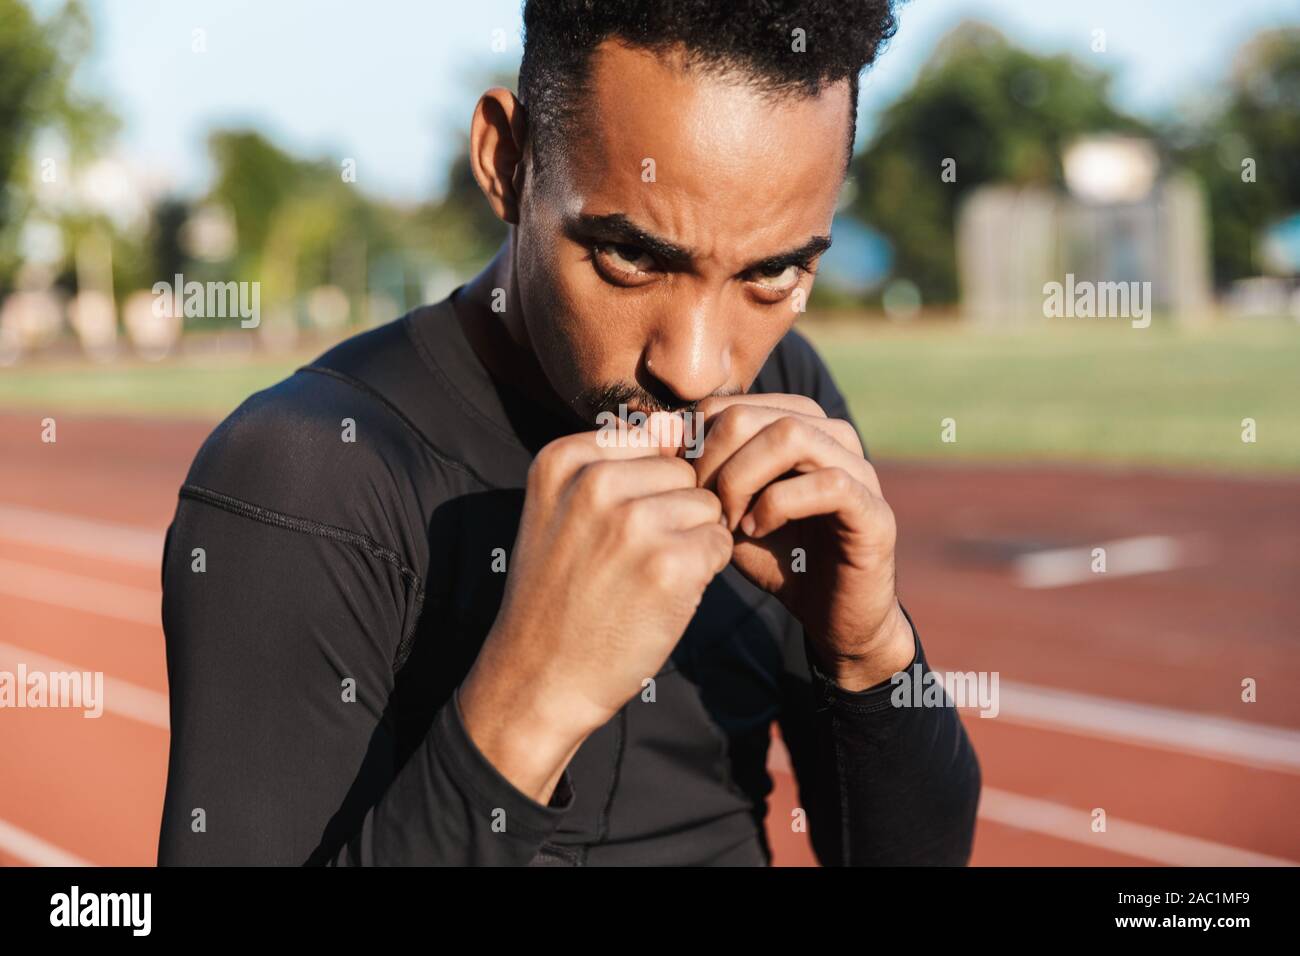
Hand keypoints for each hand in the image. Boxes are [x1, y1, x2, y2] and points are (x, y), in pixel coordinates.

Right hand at [459, 412, 732, 800]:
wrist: (538, 677)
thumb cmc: (559, 593)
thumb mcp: (560, 510)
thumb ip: (615, 460)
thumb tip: (676, 421)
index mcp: (562, 460)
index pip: (651, 442)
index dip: (646, 490)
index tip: (609, 532)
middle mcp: (595, 483)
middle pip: (684, 472)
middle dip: (673, 514)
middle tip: (628, 562)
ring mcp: (632, 523)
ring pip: (707, 506)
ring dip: (690, 543)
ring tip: (642, 579)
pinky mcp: (669, 564)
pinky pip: (720, 542)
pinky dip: (702, 573)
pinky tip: (661, 598)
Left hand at [691, 394, 913, 690]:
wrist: (832, 616)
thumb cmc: (776, 556)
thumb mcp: (725, 510)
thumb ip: (697, 470)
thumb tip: (657, 425)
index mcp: (798, 424)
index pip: (727, 405)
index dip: (692, 446)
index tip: (683, 492)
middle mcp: (832, 434)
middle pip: (750, 414)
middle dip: (710, 462)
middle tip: (700, 508)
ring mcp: (859, 468)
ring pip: (790, 435)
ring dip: (742, 479)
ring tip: (728, 519)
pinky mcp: (874, 510)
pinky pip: (826, 483)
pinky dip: (778, 504)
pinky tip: (756, 531)